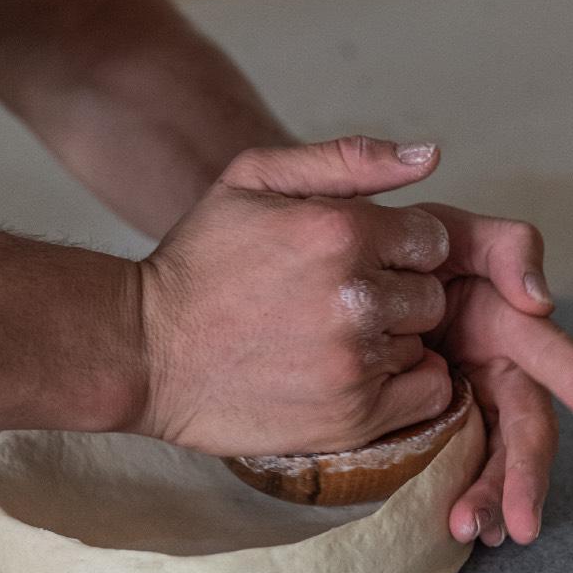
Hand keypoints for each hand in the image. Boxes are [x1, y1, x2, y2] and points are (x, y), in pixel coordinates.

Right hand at [136, 137, 454, 456]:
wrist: (140, 351)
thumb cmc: (199, 260)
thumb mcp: (255, 179)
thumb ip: (348, 159)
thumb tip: (430, 155)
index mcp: (341, 231)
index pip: (431, 239)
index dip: (399, 249)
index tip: (360, 262)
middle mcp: (356, 296)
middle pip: (430, 294)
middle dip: (395, 294)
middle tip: (338, 303)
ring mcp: (355, 361)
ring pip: (422, 344)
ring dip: (390, 342)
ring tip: (330, 340)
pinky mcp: (353, 416)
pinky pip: (427, 396)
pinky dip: (403, 387)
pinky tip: (354, 375)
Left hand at [420, 205, 572, 546]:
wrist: (343, 268)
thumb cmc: (407, 245)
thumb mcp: (452, 230)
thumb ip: (507, 248)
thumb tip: (541, 300)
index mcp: (512, 325)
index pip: (557, 359)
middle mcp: (500, 369)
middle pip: (528, 431)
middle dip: (526, 478)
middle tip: (518, 525)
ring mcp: (470, 400)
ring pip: (496, 458)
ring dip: (492, 498)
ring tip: (469, 530)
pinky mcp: (435, 424)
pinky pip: (456, 467)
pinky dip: (466, 496)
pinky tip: (457, 528)